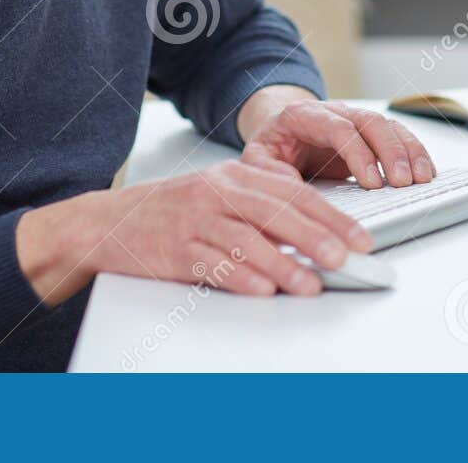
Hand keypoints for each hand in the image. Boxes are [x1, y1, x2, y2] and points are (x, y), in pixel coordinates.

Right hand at [17, 160, 371, 301]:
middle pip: (274, 212)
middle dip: (315, 237)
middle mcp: (216, 193)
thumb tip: (314, 225)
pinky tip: (261, 290)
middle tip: (344, 258)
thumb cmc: (173, 212)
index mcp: (233, 177)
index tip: (358, 238)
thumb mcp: (219, 193)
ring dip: (282, 264)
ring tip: (309, 283)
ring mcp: (194, 222)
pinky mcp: (174, 251)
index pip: (292, 192)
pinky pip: (212, 265)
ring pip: (246, 241)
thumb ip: (261, 203)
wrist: (109, 223)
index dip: (330, 215)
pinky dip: (239, 278)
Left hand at [240, 97, 435, 188]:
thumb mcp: (256, 160)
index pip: (338, 128)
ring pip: (389, 126)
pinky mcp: (370, 134)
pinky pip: (399, 136)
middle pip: (370, 122)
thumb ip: (267, 172)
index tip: (371, 183)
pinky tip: (426, 171)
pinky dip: (415, 152)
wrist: (279, 131)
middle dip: (391, 152)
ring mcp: (355, 120)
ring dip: (408, 151)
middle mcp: (335, 111)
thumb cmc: (270, 147)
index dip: (358, 153)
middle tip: (402, 183)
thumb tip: (289, 185)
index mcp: (303, 115)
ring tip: (421, 179)